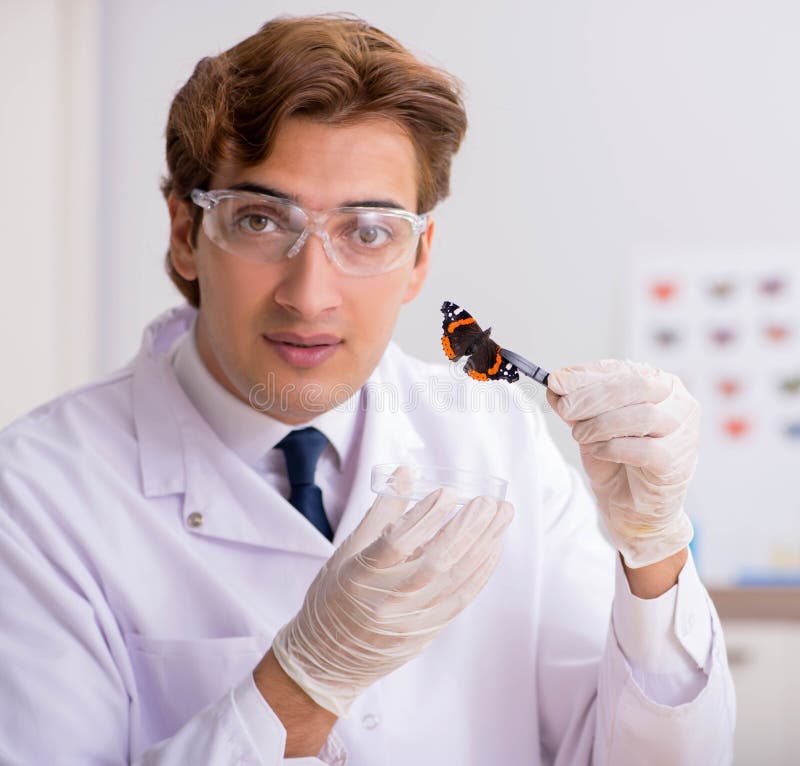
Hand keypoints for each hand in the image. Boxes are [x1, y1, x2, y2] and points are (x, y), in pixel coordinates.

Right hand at [271, 481, 513, 717]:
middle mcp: (386, 600)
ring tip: (502, 516)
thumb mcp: (346, 551)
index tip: (447, 492)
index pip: (397, 543)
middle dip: (469, 528)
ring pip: (455, 579)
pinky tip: (493, 548)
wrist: (327, 660)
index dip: (424, 516)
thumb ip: (380, 512)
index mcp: (359, 576)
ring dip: (484, 544)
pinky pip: (461, 599)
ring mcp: (409, 621)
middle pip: (436, 561)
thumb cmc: (334, 598)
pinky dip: (480, 571)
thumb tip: (405, 471)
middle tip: (489, 502)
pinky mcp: (426, 633)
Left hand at [546, 359, 697, 568]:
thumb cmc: (616, 459)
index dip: (587, 374)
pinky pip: (646, 449)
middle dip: (591, 397)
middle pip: (635, 386)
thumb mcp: (589, 423)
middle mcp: (677, 402)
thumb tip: (555, 383)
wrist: (632, 505)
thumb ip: (576, 402)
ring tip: (580, 435)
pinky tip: (598, 451)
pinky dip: (614, 448)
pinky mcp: (676, 463)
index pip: (622, 369)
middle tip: (564, 409)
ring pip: (643, 416)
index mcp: (658, 383)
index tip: (556, 380)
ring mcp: (682, 432)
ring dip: (602, 424)